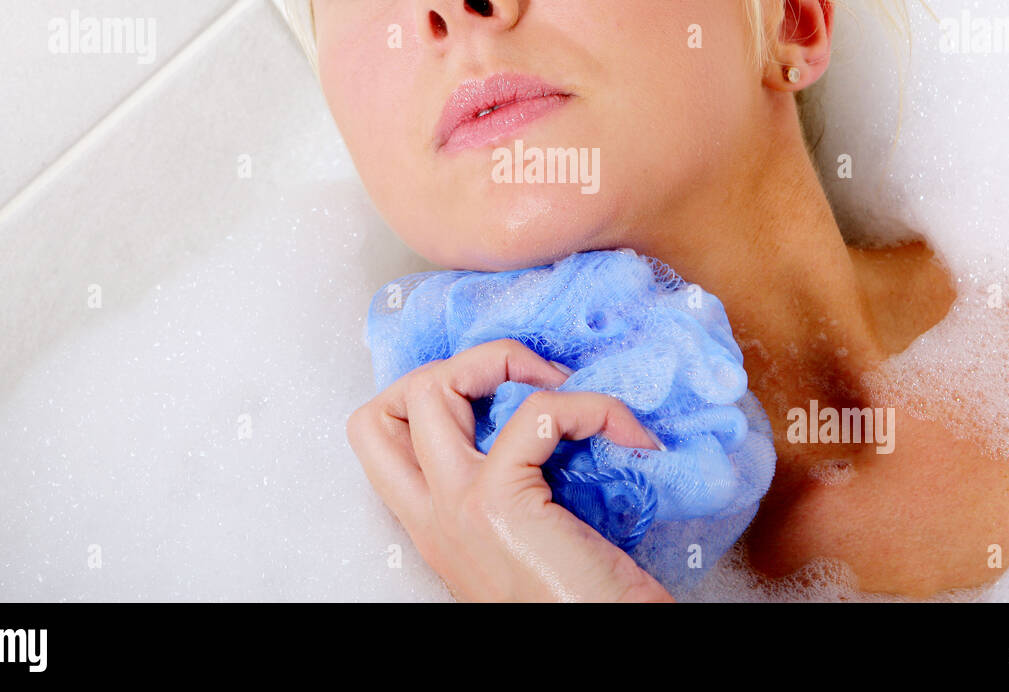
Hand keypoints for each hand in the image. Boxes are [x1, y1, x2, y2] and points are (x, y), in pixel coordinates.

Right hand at [346, 338, 673, 601]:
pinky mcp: (500, 502)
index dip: (431, 391)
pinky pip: (538, 412)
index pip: (379, 435)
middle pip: (391, 400)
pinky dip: (592, 406)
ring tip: (565, 387)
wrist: (614, 647)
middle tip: (527, 379)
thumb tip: (544, 414)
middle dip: (459, 363)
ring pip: (431, 386)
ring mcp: (458, 506)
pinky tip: (628, 434)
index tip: (501, 393)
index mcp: (435, 523)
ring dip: (506, 360)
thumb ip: (512, 486)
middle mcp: (433, 515)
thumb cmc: (585, 600)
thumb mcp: (526, 538)